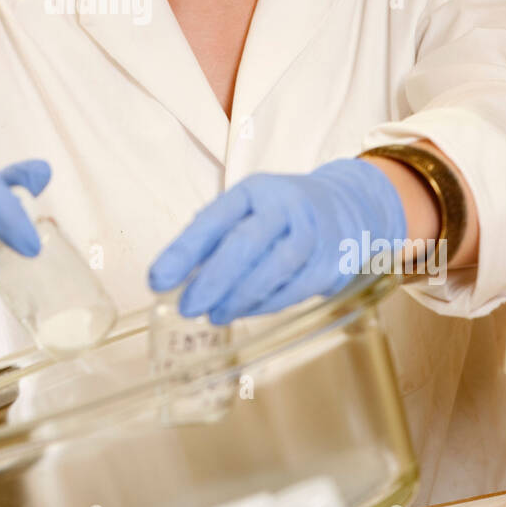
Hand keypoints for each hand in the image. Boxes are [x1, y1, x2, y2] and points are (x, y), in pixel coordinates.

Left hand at [148, 158, 406, 320]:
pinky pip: (294, 290)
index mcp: (254, 191)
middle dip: (213, 279)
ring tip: (213, 315)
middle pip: (247, 243)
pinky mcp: (332, 263)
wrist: (348, 207)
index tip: (157, 280)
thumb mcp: (246, 210)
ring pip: (274, 269)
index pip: (214, 219)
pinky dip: (265, 304)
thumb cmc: (279, 213)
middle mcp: (285, 207)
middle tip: (187, 306)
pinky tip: (243, 312)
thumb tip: (170, 277)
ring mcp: (312, 235)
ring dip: (239, 297)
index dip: (184, 250)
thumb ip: (211, 238)